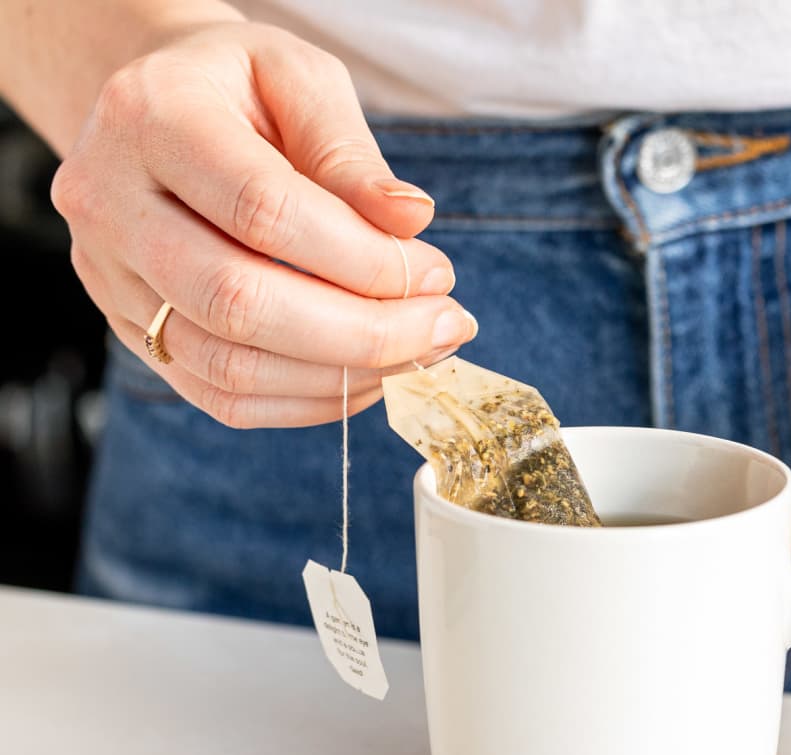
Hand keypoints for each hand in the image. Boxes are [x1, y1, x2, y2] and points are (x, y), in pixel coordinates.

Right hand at [50, 21, 475, 427]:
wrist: (158, 110)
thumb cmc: (240, 90)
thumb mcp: (299, 80)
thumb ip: (351, 152)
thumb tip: (411, 219)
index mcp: (152, 118)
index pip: (263, 211)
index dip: (364, 260)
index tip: (437, 275)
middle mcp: (110, 203)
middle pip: (238, 303)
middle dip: (364, 333)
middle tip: (444, 329)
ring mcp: (111, 277)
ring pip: (229, 366)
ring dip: (343, 376)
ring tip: (417, 353)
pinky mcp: (134, 330)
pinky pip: (221, 398)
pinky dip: (306, 402)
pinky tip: (367, 376)